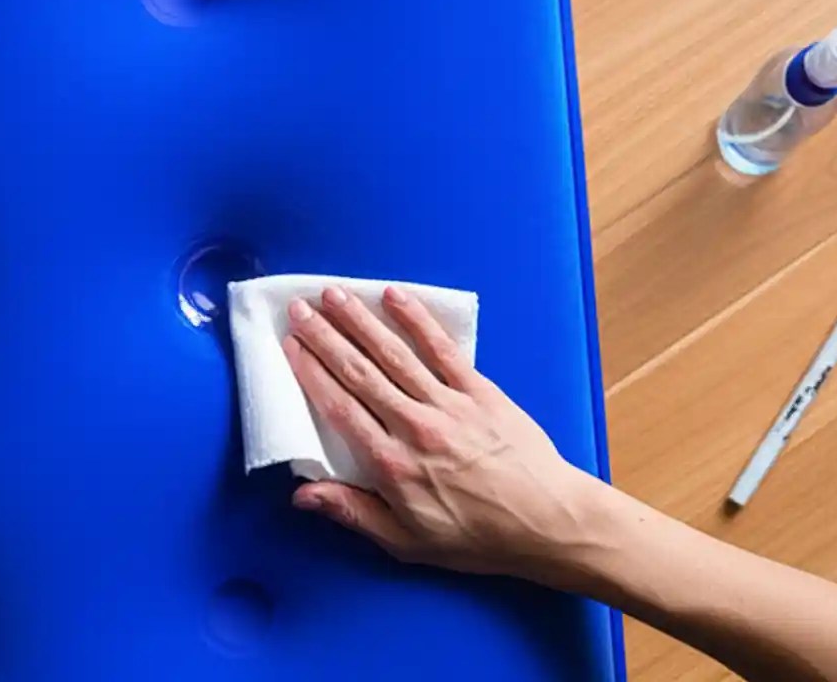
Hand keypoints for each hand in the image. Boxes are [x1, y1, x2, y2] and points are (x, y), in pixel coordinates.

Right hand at [283, 285, 606, 585]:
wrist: (547, 521)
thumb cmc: (476, 538)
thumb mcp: (407, 542)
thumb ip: (353, 513)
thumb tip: (301, 495)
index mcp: (391, 464)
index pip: (339, 407)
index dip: (310, 373)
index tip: (289, 346)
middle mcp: (414, 425)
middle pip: (359, 372)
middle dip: (325, 337)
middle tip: (298, 308)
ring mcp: (448, 403)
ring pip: (394, 353)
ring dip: (361, 320)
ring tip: (334, 294)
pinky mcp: (480, 390)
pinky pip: (442, 349)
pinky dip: (418, 320)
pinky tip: (395, 296)